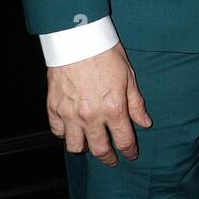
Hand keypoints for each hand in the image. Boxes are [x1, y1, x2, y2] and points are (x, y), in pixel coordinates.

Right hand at [47, 41, 151, 165]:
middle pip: (100, 149)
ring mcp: (70, 114)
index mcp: (113, 108)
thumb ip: (136, 104)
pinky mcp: (54, 108)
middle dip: (108, 158)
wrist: (77, 39)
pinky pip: (58, 131)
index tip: (131, 155)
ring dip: (84, 148)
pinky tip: (71, 129)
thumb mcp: (128, 77)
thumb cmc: (105, 54)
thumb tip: (144, 123)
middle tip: (111, 159)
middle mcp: (91, 116)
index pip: (124, 140)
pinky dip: (65, 133)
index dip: (129, 151)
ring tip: (89, 144)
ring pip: (75, 146)